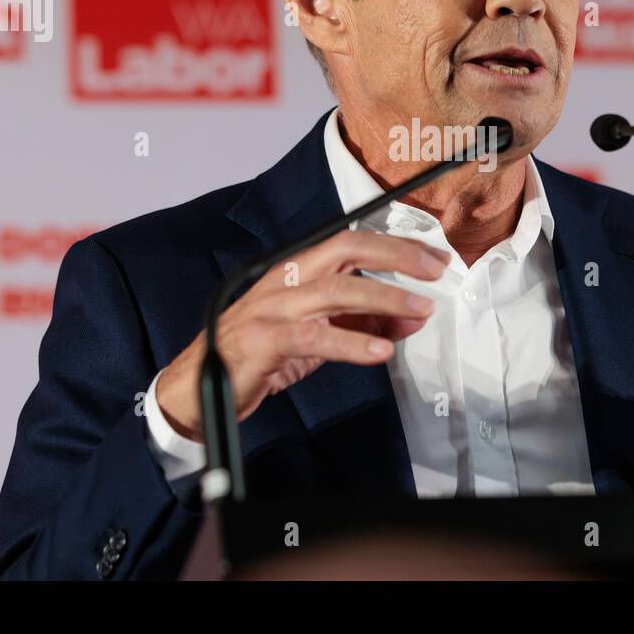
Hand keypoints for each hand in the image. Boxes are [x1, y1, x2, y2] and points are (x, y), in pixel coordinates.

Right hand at [157, 230, 449, 436]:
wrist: (198, 389)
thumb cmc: (261, 355)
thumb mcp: (320, 335)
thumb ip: (363, 322)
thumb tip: (413, 316)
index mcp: (298, 271)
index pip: (353, 243)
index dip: (396, 248)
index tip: (436, 259)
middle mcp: (286, 280)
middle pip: (346, 250)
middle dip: (395, 256)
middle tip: (435, 272)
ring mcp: (271, 308)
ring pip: (334, 290)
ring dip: (383, 298)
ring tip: (419, 310)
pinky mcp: (262, 340)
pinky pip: (313, 337)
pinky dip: (350, 342)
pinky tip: (379, 350)